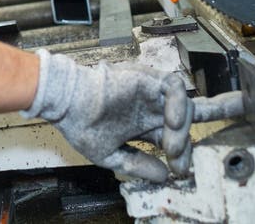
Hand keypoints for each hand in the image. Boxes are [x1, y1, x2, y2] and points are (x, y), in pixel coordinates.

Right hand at [22, 50, 193, 181]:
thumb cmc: (80, 125)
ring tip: (172, 146)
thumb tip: (163, 175)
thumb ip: (135, 164)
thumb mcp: (109, 154)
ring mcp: (151, 94)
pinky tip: (173, 122)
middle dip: (187, 144)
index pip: (173, 137)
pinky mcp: (148, 79)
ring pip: (183, 106)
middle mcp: (150, 109)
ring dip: (182, 129)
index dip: (181, 155)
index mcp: (142, 126)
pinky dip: (179, 103)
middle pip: (185, 121)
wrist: (67, 102)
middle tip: (180, 163)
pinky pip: (174, 86)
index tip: (178, 171)